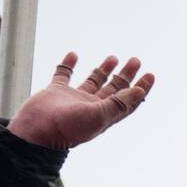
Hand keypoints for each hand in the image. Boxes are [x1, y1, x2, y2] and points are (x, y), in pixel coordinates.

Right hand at [6, 52, 153, 148]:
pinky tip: (74, 55)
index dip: (140, 89)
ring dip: (104, 70)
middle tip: (136, 60)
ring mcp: (74, 98)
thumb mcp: (99, 115)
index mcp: (104, 114)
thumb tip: (140, 91)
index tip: (150, 75)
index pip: (128, 100)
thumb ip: (119, 103)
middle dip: (126, 75)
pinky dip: (68, 64)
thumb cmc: (68, 128)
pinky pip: (63, 74)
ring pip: (93, 81)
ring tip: (114, 57)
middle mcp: (91, 106)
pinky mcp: (56, 91)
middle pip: (114, 89)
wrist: (37, 132)